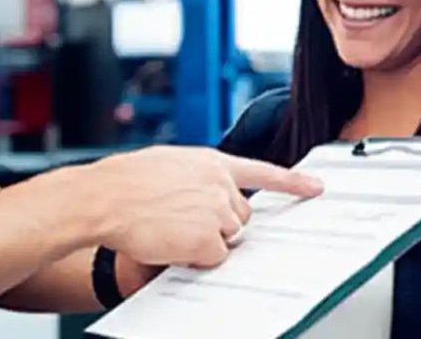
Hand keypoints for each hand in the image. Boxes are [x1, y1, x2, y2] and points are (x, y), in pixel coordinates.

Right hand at [84, 147, 322, 269]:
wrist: (104, 198)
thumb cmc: (125, 182)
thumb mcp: (167, 164)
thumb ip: (196, 176)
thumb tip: (207, 195)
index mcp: (211, 161)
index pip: (261, 171)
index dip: (292, 182)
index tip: (316, 188)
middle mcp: (220, 184)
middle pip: (240, 216)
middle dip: (218, 224)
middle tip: (181, 220)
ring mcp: (217, 211)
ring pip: (228, 238)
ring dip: (205, 240)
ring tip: (170, 227)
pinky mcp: (208, 239)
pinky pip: (214, 258)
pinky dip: (196, 257)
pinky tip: (171, 242)